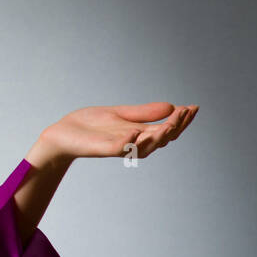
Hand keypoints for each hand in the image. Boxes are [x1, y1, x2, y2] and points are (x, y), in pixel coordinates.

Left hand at [37, 102, 198, 162]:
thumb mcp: (120, 114)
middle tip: (187, 112)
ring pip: (146, 146)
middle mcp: (134, 143)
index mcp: (140, 134)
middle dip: (177, 126)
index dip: (182, 120)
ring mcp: (120, 147)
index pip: (167, 129)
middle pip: (163, 139)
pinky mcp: (103, 149)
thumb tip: (171, 107)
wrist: (62, 134)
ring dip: (160, 135)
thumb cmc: (89, 126)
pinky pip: (119, 147)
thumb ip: (143, 113)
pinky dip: (129, 141)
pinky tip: (135, 130)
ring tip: (171, 122)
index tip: (193, 107)